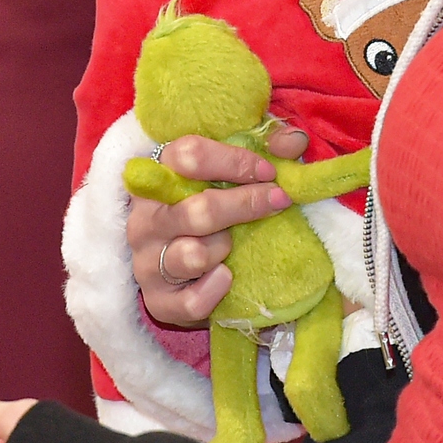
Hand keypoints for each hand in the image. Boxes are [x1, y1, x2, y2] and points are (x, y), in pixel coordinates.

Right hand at [128, 125, 308, 325]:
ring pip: (195, 256)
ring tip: (231, 244)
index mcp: (159, 175)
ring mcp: (147, 261)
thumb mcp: (236, 168)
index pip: (190, 156)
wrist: (183, 264)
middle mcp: (146, 218)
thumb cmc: (212, 201)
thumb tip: (295, 141)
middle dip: (246, 205)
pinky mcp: (158, 300)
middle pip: (199, 210)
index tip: (269, 171)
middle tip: (278, 200)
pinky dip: (216, 290)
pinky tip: (225, 276)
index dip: (236, 161)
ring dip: (224, 248)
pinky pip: (192, 301)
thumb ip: (268, 147)